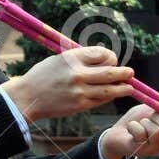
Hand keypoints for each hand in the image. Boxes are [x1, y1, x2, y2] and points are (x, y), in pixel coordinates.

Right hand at [4, 46, 137, 120]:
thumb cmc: (44, 76)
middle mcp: (77, 73)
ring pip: (109, 89)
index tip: (112, 60)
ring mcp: (80, 90)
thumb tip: (105, 59)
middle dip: (124, 72)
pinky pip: (101, 100)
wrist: (28, 97)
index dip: (110, 57)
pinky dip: (109, 97)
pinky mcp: (80, 105)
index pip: (101, 54)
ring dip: (123, 88)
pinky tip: (112, 94)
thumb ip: (81, 59)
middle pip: (110, 72)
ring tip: (129, 87)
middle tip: (130, 73)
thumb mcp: (60, 59)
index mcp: (72, 58)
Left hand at [100, 96, 158, 158]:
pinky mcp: (141, 151)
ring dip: (145, 122)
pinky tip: (131, 128)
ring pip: (155, 131)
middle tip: (151, 116)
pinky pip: (141, 134)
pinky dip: (134, 126)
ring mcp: (154, 149)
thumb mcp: (155, 109)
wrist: (118, 131)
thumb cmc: (139, 120)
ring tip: (140, 123)